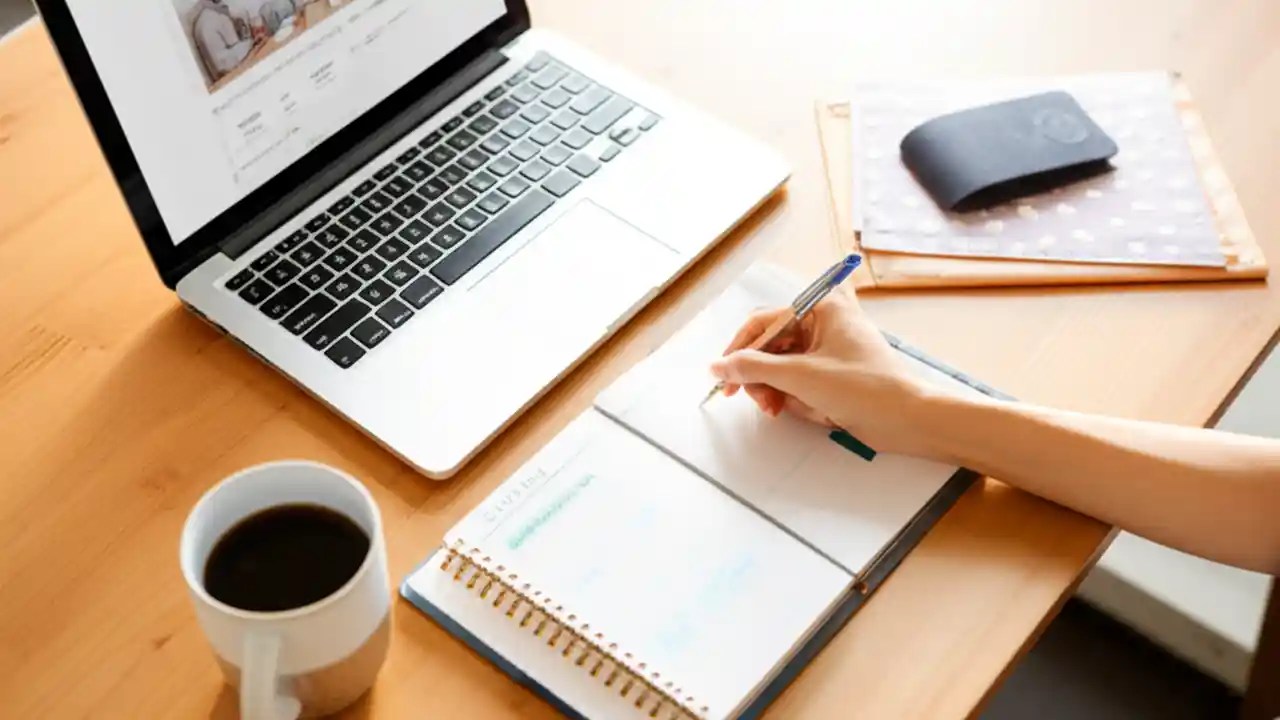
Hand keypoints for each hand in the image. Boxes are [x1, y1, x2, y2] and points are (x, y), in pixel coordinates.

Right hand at [709, 289, 937, 456]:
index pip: (763, 323)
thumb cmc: (865, 388)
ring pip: (783, 369)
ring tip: (792, 409)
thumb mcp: (801, 376)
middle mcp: (824, 323)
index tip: (724, 378)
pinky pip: (800, 384)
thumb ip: (753, 368)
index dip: (739, 351)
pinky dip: (801, 400)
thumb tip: (719, 366)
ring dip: (782, 393)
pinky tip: (817, 412)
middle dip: (764, 378)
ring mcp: (829, 350)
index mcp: (821, 308)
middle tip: (761, 402)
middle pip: (771, 348)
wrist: (909, 420)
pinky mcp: (833, 375)